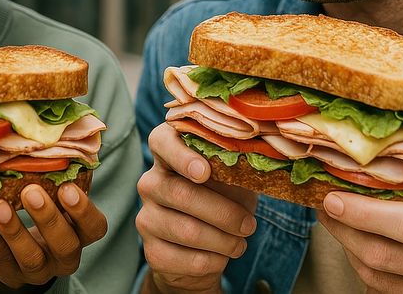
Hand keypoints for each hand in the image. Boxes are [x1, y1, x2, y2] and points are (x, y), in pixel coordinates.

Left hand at [0, 182, 107, 290]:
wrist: (15, 249)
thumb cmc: (41, 208)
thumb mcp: (53, 196)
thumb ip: (58, 175)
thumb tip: (57, 133)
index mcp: (81, 233)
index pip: (95, 227)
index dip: (83, 210)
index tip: (67, 187)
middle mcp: (64, 257)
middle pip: (65, 246)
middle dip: (48, 219)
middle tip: (31, 192)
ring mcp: (37, 271)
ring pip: (30, 258)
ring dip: (13, 230)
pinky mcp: (9, 275)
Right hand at [136, 123, 257, 293]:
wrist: (205, 249)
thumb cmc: (222, 199)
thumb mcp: (232, 178)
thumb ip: (235, 167)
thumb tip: (255, 164)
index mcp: (168, 153)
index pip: (162, 141)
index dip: (182, 156)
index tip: (205, 172)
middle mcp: (150, 182)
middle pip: (181, 194)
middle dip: (223, 212)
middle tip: (248, 225)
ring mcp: (147, 217)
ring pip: (187, 231)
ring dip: (224, 241)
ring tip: (240, 242)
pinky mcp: (151, 251)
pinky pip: (187, 260)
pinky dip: (214, 261)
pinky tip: (222, 255)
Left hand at [317, 162, 402, 292]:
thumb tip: (372, 140)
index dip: (363, 212)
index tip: (332, 197)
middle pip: (384, 254)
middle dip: (344, 228)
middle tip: (323, 205)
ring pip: (376, 275)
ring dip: (347, 246)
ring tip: (335, 220)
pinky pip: (381, 289)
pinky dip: (362, 265)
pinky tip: (356, 242)